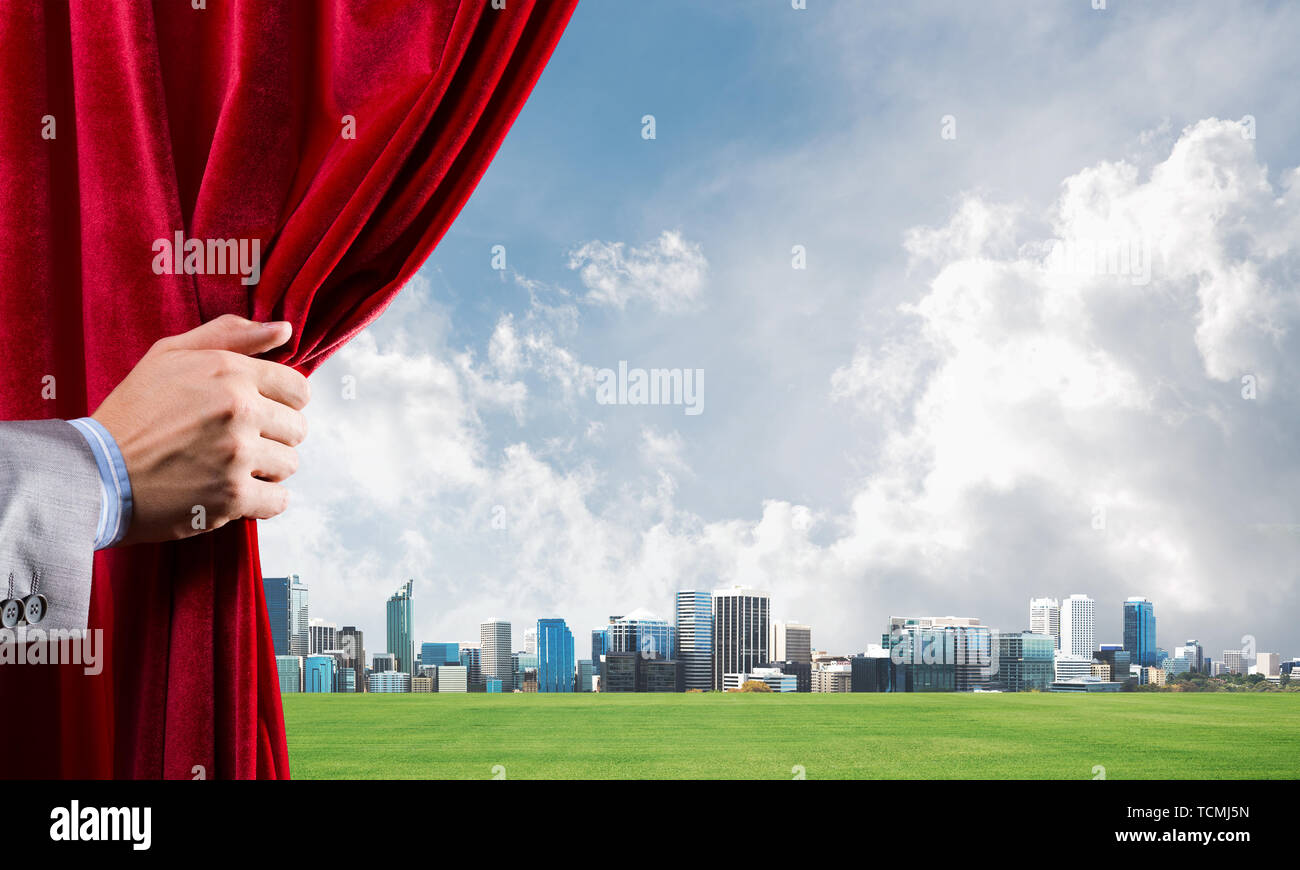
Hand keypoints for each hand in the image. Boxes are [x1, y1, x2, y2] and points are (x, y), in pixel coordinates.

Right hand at [92, 314, 310, 544]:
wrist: (95, 471)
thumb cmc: (134, 411)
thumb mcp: (170, 355)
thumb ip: (230, 335)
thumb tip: (283, 329)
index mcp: (229, 372)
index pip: (298, 389)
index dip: (281, 403)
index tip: (259, 414)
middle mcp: (239, 410)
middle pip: (297, 429)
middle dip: (273, 437)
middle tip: (238, 442)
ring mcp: (237, 455)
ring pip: (290, 465)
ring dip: (267, 470)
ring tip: (230, 467)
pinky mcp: (232, 496)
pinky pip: (279, 501)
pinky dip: (263, 502)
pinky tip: (235, 493)